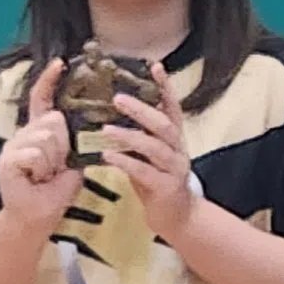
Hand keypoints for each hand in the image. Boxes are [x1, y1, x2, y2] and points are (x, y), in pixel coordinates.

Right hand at [0, 62, 82, 229]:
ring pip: (46, 139)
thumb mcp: (73, 161)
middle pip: (54, 122)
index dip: (50, 80)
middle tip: (56, 168)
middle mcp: (25, 133)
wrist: (38, 214)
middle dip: (63, 147)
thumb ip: (76, 141)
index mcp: (40, 130)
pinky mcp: (7, 159)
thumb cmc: (56, 189)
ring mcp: (13, 145)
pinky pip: (35, 155)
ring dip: (53, 162)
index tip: (61, 62)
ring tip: (45, 176)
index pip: (42, 99)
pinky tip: (35, 179)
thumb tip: (84, 123)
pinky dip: (41, 171)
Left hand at [95, 81, 196, 235]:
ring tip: (105, 130)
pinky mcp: (166, 187)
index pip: (172, 106)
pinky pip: (145, 172)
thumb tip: (112, 111)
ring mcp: (174, 168)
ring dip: (129, 136)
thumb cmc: (158, 180)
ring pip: (154, 147)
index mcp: (174, 137)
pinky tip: (107, 157)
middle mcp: (178, 149)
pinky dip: (125, 162)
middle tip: (117, 98)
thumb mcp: (150, 153)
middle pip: (163, 124)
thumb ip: (140, 134)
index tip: (155, 66)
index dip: (165, 87)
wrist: (176, 217)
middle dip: (140, 110)